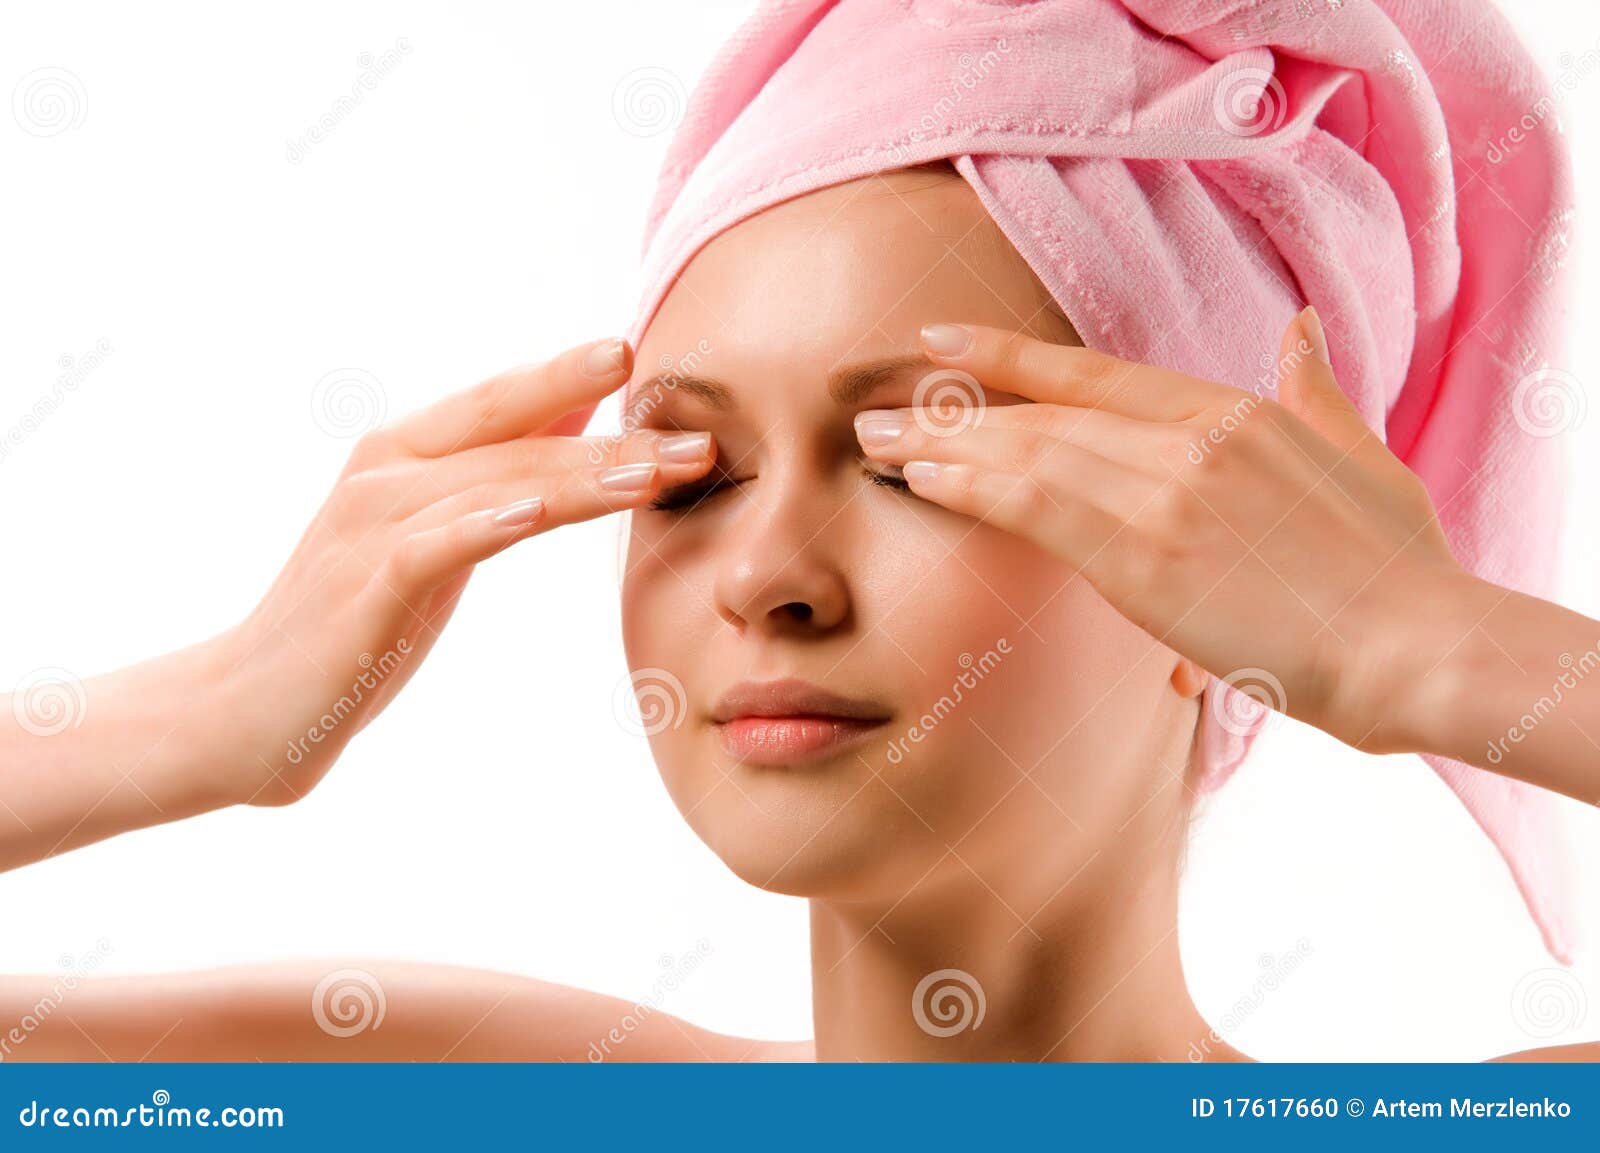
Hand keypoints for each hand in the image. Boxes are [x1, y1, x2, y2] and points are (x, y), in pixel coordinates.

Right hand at [216, 338, 714, 803]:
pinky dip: (483, 525)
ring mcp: (371, 528)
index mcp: (403, 454)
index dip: (570, 376)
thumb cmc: (355, 619)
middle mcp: (386, 474)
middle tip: (700, 440)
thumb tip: (574, 415)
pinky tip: (537, 513)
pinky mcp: (363, 590)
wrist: (247, 707)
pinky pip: (433, 548)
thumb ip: (493, 472)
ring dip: (582, 479)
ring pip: (494, 487)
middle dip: (614, 441)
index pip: (503, 403)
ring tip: (656, 474)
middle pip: (517, 442)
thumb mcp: (434, 535)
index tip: (642, 355)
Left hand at [854, 310, 1468, 753]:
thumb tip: (1302, 329)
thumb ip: (1317, 391)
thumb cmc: (1400, 571)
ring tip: (873, 442)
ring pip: (1028, 452)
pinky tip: (922, 482)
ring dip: (941, 447)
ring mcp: (1169, 490)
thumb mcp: (1366, 454)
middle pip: (1044, 413)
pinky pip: (1038, 506)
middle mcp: (1191, 437)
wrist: (1423, 644)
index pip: (1096, 374)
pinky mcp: (1150, 555)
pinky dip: (974, 488)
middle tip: (875, 409)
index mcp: (1234, 413)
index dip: (1012, 358)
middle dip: (952, 410)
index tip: (944, 344)